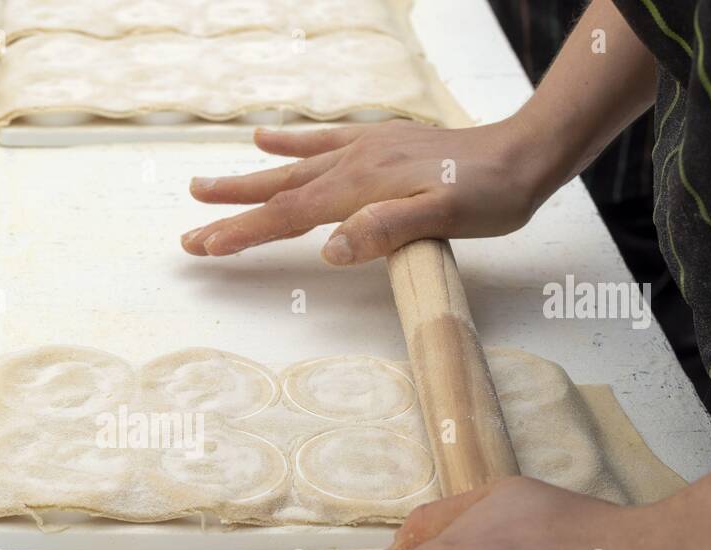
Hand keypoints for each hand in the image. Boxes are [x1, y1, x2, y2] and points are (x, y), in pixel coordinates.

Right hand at [180, 118, 552, 264]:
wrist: (523, 153)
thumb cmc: (490, 196)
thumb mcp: (446, 219)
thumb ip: (388, 231)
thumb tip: (331, 250)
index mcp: (361, 189)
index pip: (290, 217)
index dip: (244, 233)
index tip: (205, 247)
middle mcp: (353, 166)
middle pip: (277, 193)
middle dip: (229, 213)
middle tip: (186, 232)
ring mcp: (363, 152)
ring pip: (290, 169)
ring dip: (245, 180)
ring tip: (201, 184)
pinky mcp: (378, 144)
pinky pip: (320, 144)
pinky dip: (288, 144)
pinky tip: (263, 139)